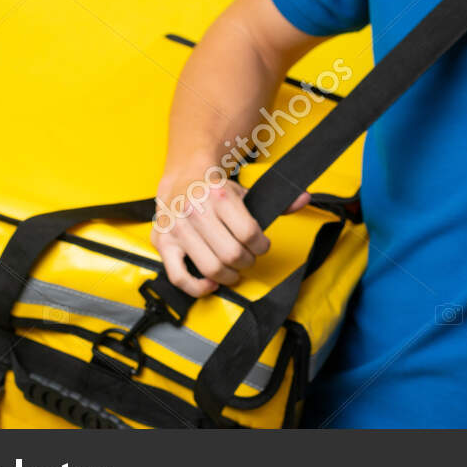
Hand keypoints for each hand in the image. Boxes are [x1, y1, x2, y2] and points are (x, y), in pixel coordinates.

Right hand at [149, 170, 309, 297]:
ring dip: (229, 276)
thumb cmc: (214, 189)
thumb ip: (275, 201)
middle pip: (232, 254)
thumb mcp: (245, 191)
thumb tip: (304, 199)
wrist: (182, 179)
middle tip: (248, 257)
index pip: (249, 233)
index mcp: (219, 196)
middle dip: (247, 261)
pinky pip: (178, 276)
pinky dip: (197, 287)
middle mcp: (196, 211)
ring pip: (210, 268)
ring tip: (234, 270)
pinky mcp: (162, 243)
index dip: (261, 245)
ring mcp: (177, 229)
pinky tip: (210, 284)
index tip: (262, 245)